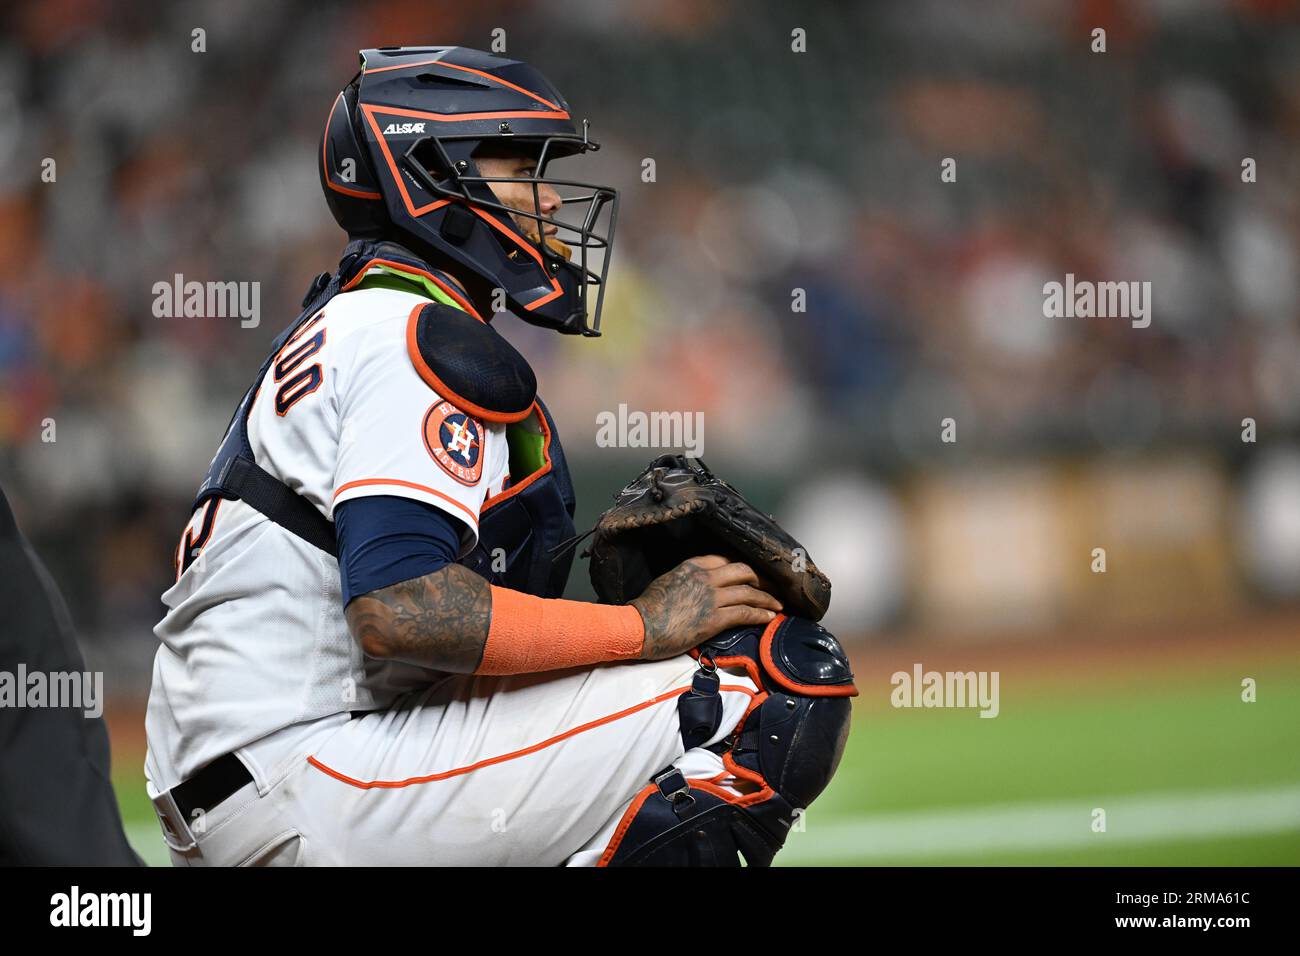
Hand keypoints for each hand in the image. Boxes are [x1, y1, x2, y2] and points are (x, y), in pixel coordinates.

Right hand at [630, 554, 782, 660]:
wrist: (639, 627)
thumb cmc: (647, 609)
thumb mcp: (668, 581)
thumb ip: (689, 579)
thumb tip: (701, 585)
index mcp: (693, 565)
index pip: (727, 559)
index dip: (745, 565)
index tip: (755, 573)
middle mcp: (705, 577)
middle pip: (744, 570)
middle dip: (763, 579)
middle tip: (774, 586)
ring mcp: (711, 597)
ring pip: (749, 592)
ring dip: (767, 598)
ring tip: (778, 604)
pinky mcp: (714, 619)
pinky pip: (745, 613)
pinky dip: (761, 614)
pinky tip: (770, 617)